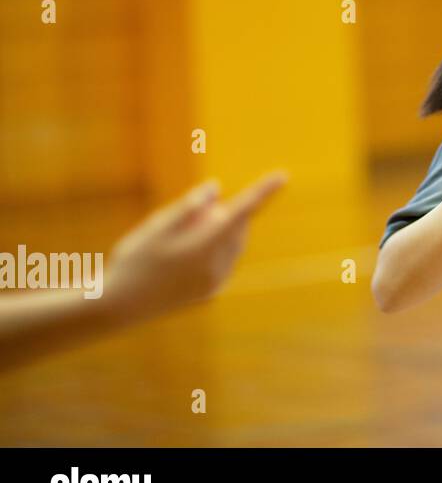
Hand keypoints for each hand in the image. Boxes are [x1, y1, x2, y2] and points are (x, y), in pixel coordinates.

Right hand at [103, 171, 287, 323]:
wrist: (118, 306)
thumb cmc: (133, 260)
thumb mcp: (156, 226)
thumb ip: (189, 206)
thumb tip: (217, 189)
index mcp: (204, 247)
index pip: (242, 212)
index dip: (262, 192)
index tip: (282, 176)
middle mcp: (217, 267)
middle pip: (236, 228)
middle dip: (222, 215)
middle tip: (190, 215)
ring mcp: (216, 283)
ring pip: (232, 246)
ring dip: (218, 233)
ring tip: (178, 241)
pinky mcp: (211, 294)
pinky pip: (223, 263)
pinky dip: (213, 252)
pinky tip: (181, 259)